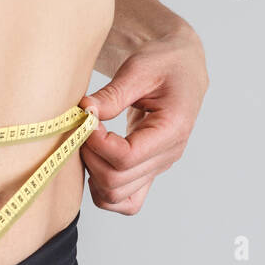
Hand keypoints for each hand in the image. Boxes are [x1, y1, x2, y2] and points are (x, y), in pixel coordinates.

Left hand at [79, 22, 208, 214]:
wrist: (182, 68)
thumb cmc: (164, 63)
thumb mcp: (139, 68)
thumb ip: (113, 93)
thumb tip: (85, 112)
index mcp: (173, 129)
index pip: (127, 157)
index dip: (97, 144)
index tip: (86, 120)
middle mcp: (168, 155)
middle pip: (117, 181)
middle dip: (90, 157)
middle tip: (82, 130)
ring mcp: (158, 167)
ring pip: (116, 197)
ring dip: (92, 174)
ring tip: (88, 143)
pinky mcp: (148, 172)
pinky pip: (124, 202)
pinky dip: (103, 190)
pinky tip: (95, 162)